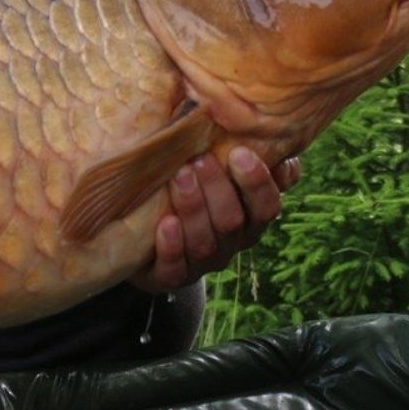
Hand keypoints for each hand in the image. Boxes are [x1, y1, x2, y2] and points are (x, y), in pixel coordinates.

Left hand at [131, 147, 298, 293]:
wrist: (141, 238)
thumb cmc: (187, 189)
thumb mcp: (213, 169)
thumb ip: (236, 151)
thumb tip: (262, 131)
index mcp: (248, 218)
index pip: (266, 206)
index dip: (257, 182)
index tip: (239, 152)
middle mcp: (230, 243)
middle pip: (233, 221)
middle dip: (219, 189)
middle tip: (201, 159)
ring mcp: (201, 263)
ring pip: (205, 242)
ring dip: (194, 208)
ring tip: (179, 177)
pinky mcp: (170, 278)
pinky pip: (175, 268)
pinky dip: (172, 246)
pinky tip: (166, 223)